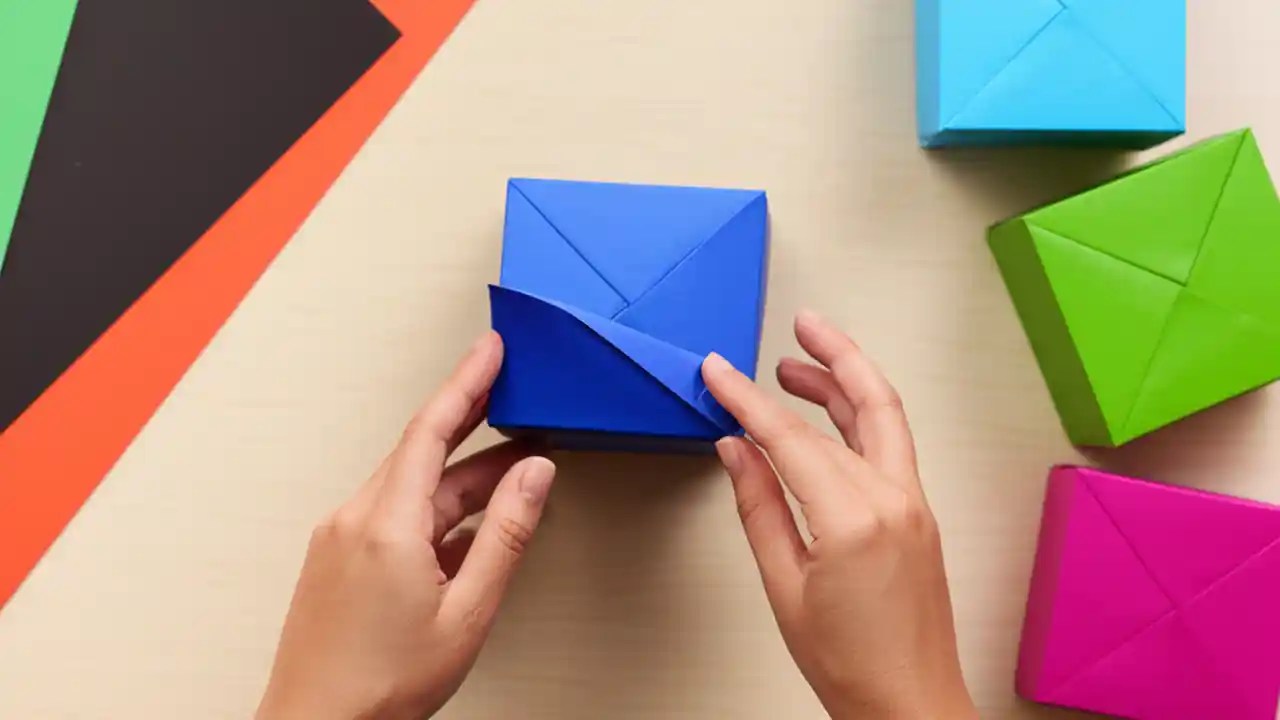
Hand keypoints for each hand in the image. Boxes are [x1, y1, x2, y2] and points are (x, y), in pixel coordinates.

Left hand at [257, 332, 554, 719]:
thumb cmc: (382, 686)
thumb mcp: (469, 611)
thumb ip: (506, 533)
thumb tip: (533, 475)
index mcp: (387, 524)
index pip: (432, 428)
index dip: (467, 382)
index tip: (491, 349)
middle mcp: (355, 519)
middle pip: (424, 455)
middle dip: (476, 432)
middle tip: (518, 410)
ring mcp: (340, 539)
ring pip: (410, 487)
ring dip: (461, 481)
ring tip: (511, 483)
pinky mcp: (335, 559)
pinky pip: (392, 516)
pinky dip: (435, 514)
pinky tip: (466, 536)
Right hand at [702, 312, 975, 719]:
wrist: (910, 704)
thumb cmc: (850, 664)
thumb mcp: (783, 586)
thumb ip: (759, 507)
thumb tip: (737, 451)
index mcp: (854, 518)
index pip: (790, 436)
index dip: (747, 397)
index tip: (719, 372)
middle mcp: (895, 500)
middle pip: (864, 402)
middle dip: (831, 354)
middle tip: (802, 325)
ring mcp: (914, 506)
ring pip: (885, 419)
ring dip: (847, 381)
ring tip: (803, 364)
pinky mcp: (919, 516)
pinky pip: (889, 448)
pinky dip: (859, 419)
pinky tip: (829, 418)